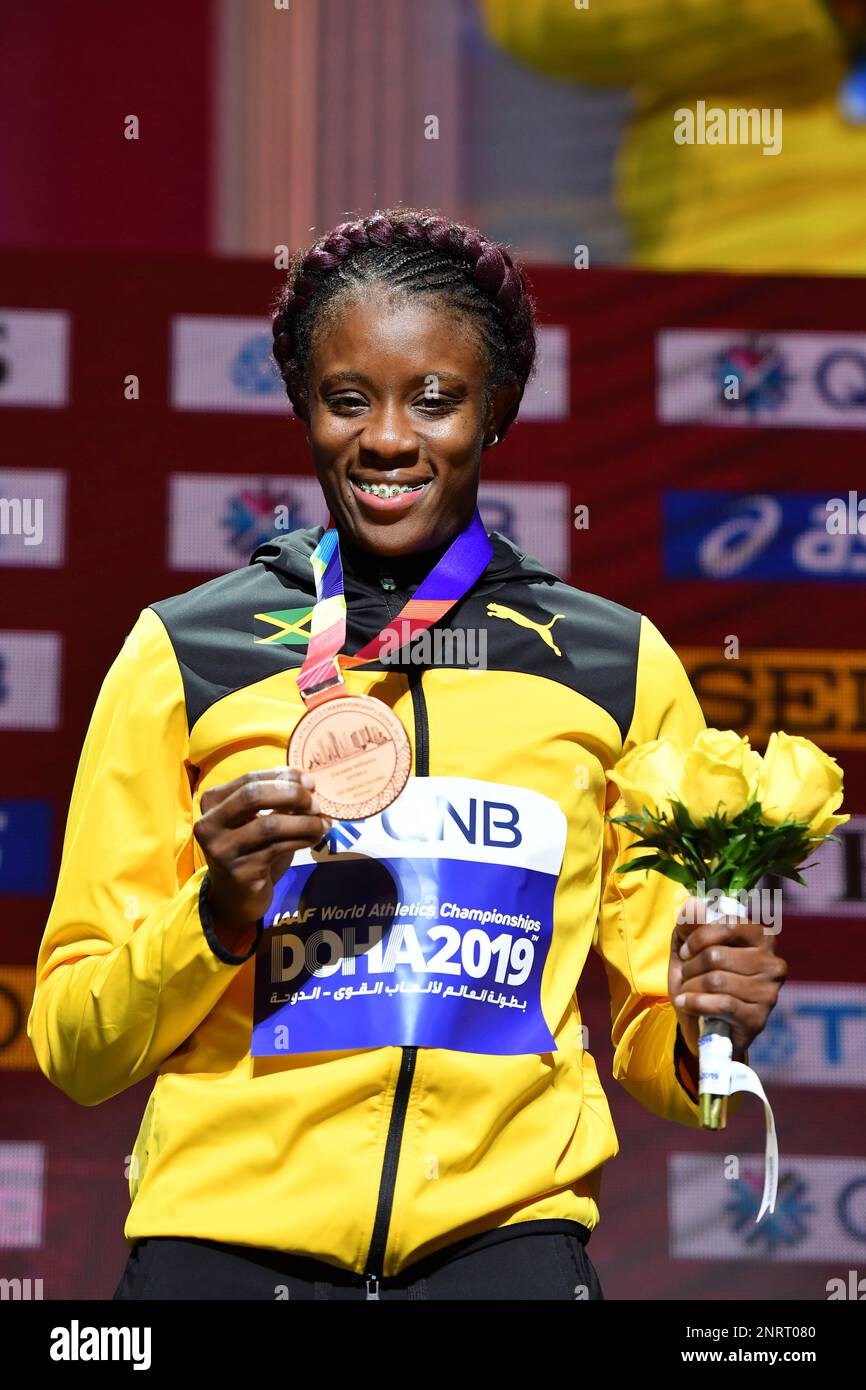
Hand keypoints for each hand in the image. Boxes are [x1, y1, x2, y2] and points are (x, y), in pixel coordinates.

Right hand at [193, 767, 331, 946]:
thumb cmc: (250, 850)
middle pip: (253, 796)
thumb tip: (306, 780)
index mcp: (212, 803)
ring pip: (270, 825)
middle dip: (291, 794)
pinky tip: (316, 837)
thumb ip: (272, 799)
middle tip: (315, 802)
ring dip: (304, 821)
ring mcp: (223, 850)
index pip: (249, 779)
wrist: (235, 896)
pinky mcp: (240, 872)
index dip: (282, 776)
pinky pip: (279, 848)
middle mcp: (209, 825)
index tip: (309, 781)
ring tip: (323, 823)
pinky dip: (303, 839)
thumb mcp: (255, 819)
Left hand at [668, 895, 787, 1058]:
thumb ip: (691, 924)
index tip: (686, 952)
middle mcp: (773, 962)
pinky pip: (721, 1004)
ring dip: (691, 986)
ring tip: (687, 991)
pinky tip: (687, 1004)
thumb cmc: (699, 979)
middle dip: (690, 967)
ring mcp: (769, 992)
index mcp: (761, 937)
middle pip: (717, 955)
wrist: (702, 1025)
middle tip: (685, 976)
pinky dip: (695, 1003)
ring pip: (716, 980)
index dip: (698, 937)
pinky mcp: (759, 1018)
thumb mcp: (690, 948)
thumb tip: (692, 901)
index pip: (728, 923)